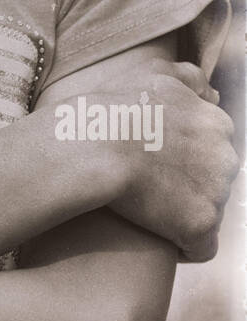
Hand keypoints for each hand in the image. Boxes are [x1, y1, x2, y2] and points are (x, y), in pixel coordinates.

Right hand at [93, 59, 238, 261]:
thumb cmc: (114, 106)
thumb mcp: (154, 72)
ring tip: (146, 210)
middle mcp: (226, 157)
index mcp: (217, 123)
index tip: (154, 161)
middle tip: (148, 185)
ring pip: (207, 211)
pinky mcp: (201, 226)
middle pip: (214, 180)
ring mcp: (217, 194)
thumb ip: (190, 77)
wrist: (94, 144)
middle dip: (187, 184)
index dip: (181, 157)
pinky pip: (200, 247)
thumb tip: (213, 93)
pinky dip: (183, 246)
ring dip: (182, 212)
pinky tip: (156, 238)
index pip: (211, 148)